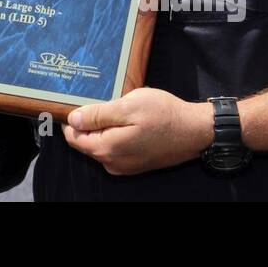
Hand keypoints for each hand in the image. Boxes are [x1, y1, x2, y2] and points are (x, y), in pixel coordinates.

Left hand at [61, 88, 213, 175]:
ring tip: (116, 107)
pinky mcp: (135, 164)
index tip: (79, 101)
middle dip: (88, 122)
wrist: (195, 131)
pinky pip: (115, 148)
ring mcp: (124, 166)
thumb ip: (97, 115)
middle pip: (86, 142)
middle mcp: (112, 163)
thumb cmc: (163, 115)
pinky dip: (115, 134)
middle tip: (102, 100)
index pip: (73, 137)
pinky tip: (127, 120)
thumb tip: (73, 119)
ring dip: (103, 127)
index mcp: (106, 149)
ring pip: (100, 144)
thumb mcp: (128, 106)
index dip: (72, 118)